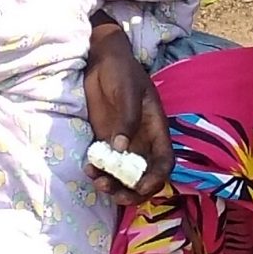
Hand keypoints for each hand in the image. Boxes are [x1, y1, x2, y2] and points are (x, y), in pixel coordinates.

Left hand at [84, 25, 172, 204]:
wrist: (101, 59)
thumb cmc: (122, 70)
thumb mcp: (128, 91)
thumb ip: (127, 119)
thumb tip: (120, 149)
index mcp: (156, 129)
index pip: (164, 161)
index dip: (156, 178)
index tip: (140, 187)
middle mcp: (142, 140)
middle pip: (145, 175)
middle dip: (133, 190)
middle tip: (116, 194)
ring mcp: (123, 142)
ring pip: (123, 174)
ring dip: (114, 184)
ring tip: (98, 180)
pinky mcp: (104, 140)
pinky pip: (104, 164)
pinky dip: (98, 171)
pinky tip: (88, 169)